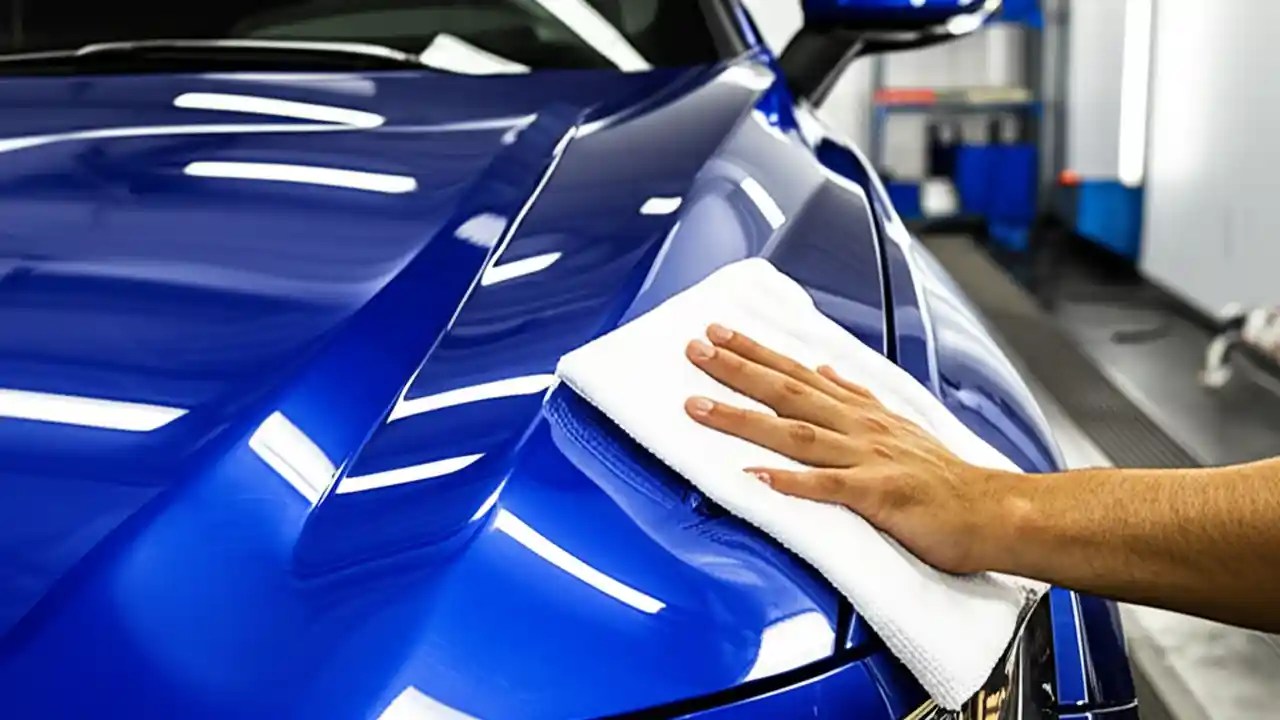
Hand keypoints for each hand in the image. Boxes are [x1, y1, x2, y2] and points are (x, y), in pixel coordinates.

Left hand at [682, 324, 1015, 574]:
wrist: (995, 512)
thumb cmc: (944, 479)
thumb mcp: (898, 426)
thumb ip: (857, 399)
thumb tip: (825, 370)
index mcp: (860, 413)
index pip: (798, 373)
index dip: (756, 352)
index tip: (717, 333)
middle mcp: (858, 427)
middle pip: (788, 392)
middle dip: (737, 369)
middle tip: (694, 349)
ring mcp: (867, 459)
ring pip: (795, 433)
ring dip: (744, 419)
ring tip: (700, 408)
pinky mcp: (878, 496)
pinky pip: (828, 487)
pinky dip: (790, 480)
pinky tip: (754, 476)